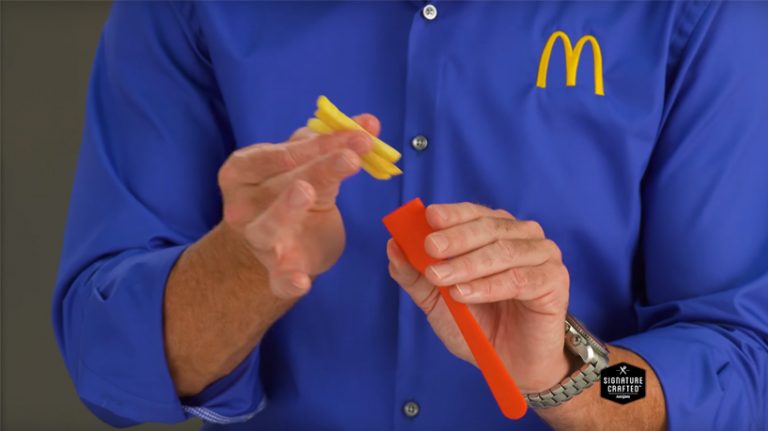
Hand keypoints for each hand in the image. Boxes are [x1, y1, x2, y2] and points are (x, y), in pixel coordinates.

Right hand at [218, 114, 378, 298]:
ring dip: (287, 210)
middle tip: (351, 158)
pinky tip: (301, 282)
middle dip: (320, 168)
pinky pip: (279, 278)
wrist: (281, 243)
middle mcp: (242, 205)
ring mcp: (257, 240)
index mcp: (243, 170)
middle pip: (283, 183)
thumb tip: (371, 122)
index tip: (361, 136)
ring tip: (306, 192)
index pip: (282, 152)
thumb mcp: (310, 164)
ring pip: (269, 225)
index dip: (321, 143)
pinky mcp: (276, 270)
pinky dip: (288, 280)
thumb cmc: (290, 192)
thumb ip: (335, 142)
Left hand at [387, 202, 571, 392]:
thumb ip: (415, 274)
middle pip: (489, 228)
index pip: (474, 213)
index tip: (429, 217)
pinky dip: (489, 286)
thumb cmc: (478, 325)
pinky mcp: (555, 281)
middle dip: (456, 238)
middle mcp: (523, 236)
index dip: (452, 214)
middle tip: (430, 249)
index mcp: (496, 230)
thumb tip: (392, 246)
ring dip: (468, 265)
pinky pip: (520, 279)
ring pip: (503, 251)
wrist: (510, 363)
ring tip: (442, 279)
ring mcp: (543, 256)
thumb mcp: (437, 300)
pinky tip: (465, 294)